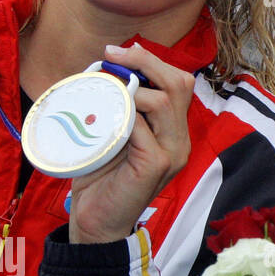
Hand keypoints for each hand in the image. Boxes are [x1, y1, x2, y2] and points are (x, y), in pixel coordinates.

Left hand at [67, 43, 194, 243]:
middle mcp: (179, 140)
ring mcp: (172, 153)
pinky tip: (102, 116)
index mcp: (173, 131)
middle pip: (179, 84)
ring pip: (165, 102)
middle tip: (112, 55)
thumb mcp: (112, 135)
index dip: (151, 61)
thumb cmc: (99, 179)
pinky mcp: (157, 165)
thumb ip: (118, 109)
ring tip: (103, 87)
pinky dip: (122, 115)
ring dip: (131, 88)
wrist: (94, 223)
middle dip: (146, 62)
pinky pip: (142, 127)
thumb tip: (107, 70)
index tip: (118, 52)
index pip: (179, 83)